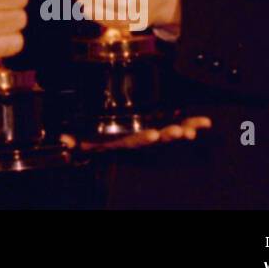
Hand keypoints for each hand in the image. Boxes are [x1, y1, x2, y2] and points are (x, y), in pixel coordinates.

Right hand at [69, 115, 211, 152]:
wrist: (109, 145)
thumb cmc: (98, 140)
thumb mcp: (84, 140)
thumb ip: (75, 140)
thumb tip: (63, 139)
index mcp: (123, 139)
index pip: (133, 140)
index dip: (143, 138)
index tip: (151, 134)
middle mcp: (139, 138)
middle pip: (156, 137)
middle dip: (169, 134)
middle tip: (181, 132)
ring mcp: (152, 133)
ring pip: (170, 132)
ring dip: (183, 130)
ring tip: (193, 129)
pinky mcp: (160, 126)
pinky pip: (179, 125)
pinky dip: (192, 123)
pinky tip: (205, 123)